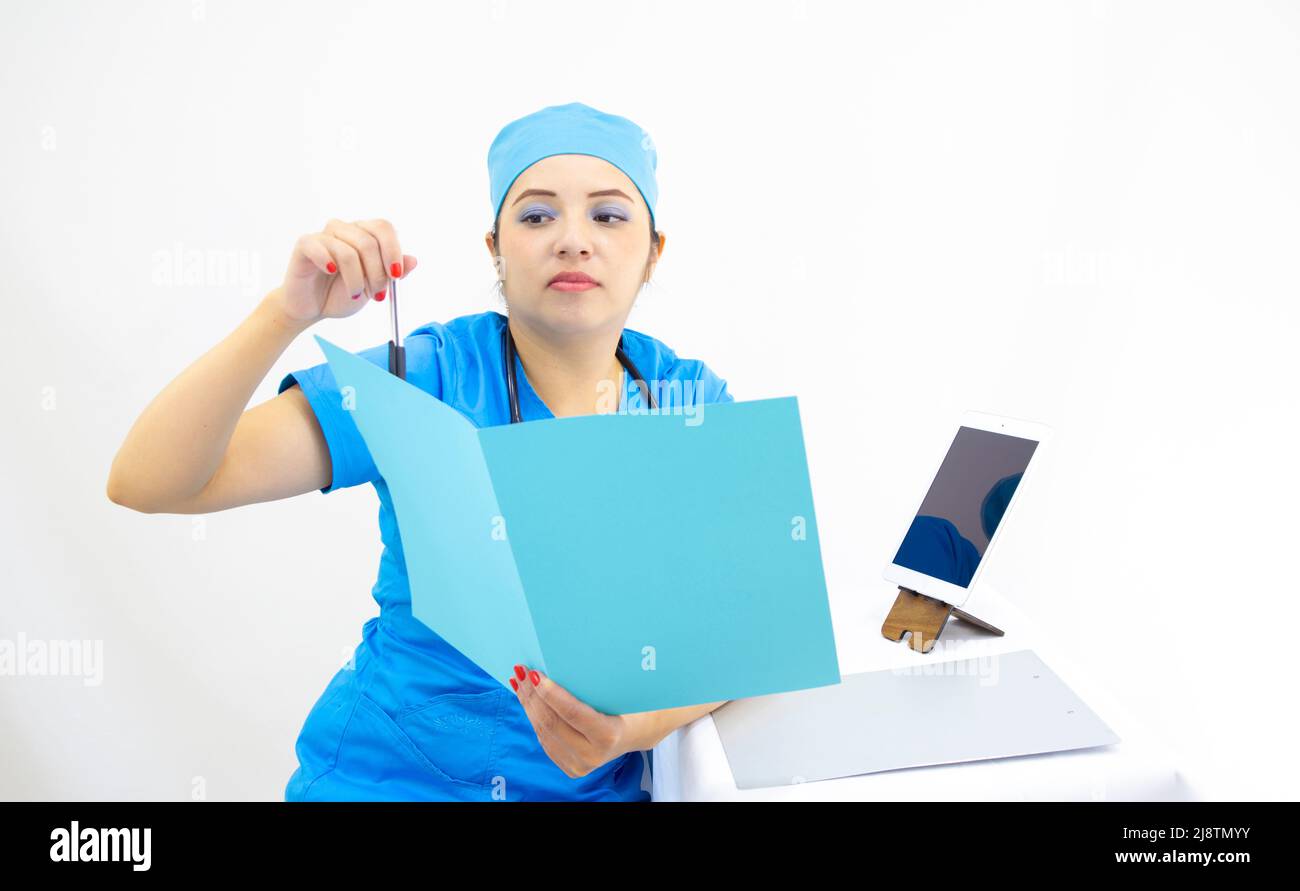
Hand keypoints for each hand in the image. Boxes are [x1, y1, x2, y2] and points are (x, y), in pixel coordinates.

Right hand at [274, 218, 418, 322]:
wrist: (313, 308)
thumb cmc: (342, 294)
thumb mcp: (374, 286)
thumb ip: (393, 273)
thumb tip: (413, 260)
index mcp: (364, 234)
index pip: (384, 228)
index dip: (393, 251)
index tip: (395, 276)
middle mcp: (345, 230)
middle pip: (369, 241)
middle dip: (376, 273)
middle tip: (376, 293)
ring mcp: (324, 235)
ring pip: (349, 252)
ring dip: (356, 280)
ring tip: (354, 294)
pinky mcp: (305, 245)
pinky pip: (320, 248)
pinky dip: (329, 264)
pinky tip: (331, 273)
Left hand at [509, 664, 631, 778]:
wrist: (638, 733)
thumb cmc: (630, 704)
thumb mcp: (620, 691)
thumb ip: (595, 681)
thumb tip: (559, 660)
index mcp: (608, 735)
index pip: (571, 713)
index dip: (550, 693)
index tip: (534, 673)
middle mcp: (592, 755)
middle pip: (552, 723)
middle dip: (533, 695)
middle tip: (521, 671)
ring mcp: (579, 765)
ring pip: (543, 732)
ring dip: (528, 704)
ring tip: (519, 681)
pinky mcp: (569, 767)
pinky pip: (544, 739)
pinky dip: (533, 717)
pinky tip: (526, 698)